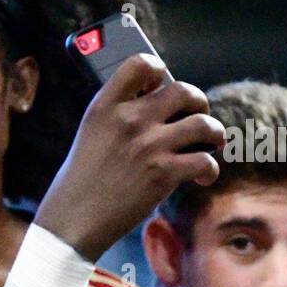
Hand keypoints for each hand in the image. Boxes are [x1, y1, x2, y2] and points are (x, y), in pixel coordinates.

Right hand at [35, 55, 224, 260]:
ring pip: (204, 124)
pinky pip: (206, 161)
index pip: (140, 64)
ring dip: (214, 133)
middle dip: (198, 103)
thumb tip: (154, 106)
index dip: (158, 70)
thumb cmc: (79, 183)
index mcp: (104, 106)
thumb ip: (117, 116)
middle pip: (184, 91)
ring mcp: (149, 146)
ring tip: (211, 143)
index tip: (161, 83)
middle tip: (196, 116)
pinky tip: (203, 176)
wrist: (72, 222)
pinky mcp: (164, 174)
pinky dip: (210, 169)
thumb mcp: (89, 135)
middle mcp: (129, 120)